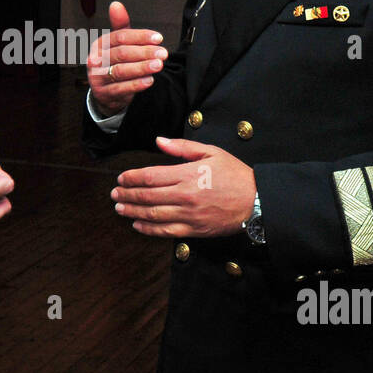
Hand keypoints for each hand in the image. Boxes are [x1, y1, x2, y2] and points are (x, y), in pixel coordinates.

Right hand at [86, 0, 168, 115]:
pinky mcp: (104, 93)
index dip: (140, 37)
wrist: (105, 92)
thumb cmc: (114, 62)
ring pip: (121, 71)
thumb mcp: (117, 44)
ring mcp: (98, 78)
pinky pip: (121, 88)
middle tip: (163, 53)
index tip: (159, 38)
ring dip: (142, 68)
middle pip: (121, 53)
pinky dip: (136, 84)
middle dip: (144, 53)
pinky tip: (150, 80)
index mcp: (99, 44)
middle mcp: (96, 60)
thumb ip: (120, 25)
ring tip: (159, 65)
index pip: (120, 37)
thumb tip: (116, 4)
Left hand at [111, 137, 255, 237]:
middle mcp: (185, 195)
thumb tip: (158, 141)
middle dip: (127, 194)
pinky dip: (148, 229)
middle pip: (147, 196)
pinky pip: (165, 231)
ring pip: (153, 214)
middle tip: (114, 193)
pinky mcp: (194, 230)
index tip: (121, 178)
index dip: (132, 177)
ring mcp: (188, 215)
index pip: (151, 176)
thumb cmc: (235, 175)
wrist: (257, 201)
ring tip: (119, 207)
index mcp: (188, 174)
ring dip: (132, 211)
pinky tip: (137, 224)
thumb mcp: (211, 152)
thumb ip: (182, 147)